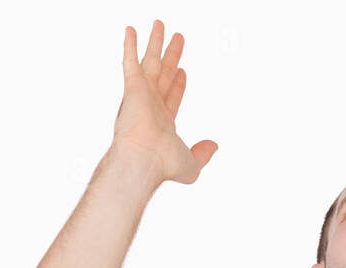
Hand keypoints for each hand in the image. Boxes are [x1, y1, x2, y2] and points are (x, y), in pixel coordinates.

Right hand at [113, 20, 217, 185]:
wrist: (145, 160)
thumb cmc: (163, 165)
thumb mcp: (192, 164)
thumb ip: (203, 154)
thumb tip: (214, 145)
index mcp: (162, 122)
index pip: (172, 96)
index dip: (178, 83)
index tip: (183, 70)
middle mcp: (150, 106)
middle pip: (163, 74)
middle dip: (170, 56)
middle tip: (177, 38)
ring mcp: (141, 95)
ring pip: (150, 61)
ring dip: (155, 43)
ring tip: (160, 24)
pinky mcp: (133, 87)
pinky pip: (131, 60)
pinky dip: (130, 45)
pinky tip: (131, 29)